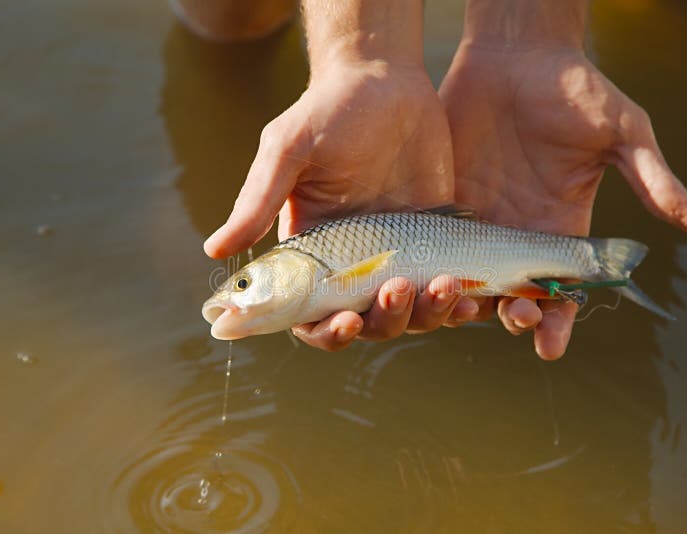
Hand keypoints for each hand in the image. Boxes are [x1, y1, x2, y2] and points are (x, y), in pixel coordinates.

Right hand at [204, 58, 477, 350]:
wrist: (386, 80)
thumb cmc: (328, 112)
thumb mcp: (288, 150)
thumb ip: (258, 201)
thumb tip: (214, 250)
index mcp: (313, 253)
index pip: (311, 314)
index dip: (326, 332)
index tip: (345, 321)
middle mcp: (354, 263)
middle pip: (367, 324)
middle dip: (383, 320)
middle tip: (398, 287)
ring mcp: (398, 255)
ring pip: (410, 314)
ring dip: (426, 313)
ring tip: (444, 283)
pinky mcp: (435, 242)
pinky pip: (448, 290)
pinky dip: (459, 305)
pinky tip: (472, 300)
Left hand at [439, 42, 686, 359]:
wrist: (516, 56)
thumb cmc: (574, 90)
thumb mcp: (621, 131)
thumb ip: (650, 177)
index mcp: (561, 229)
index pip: (561, 289)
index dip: (558, 321)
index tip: (550, 347)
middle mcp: (517, 234)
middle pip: (512, 294)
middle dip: (514, 316)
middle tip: (515, 318)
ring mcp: (477, 222)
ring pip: (468, 279)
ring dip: (466, 301)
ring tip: (464, 307)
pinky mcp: (443, 204)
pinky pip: (431, 247)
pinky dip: (426, 268)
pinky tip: (421, 282)